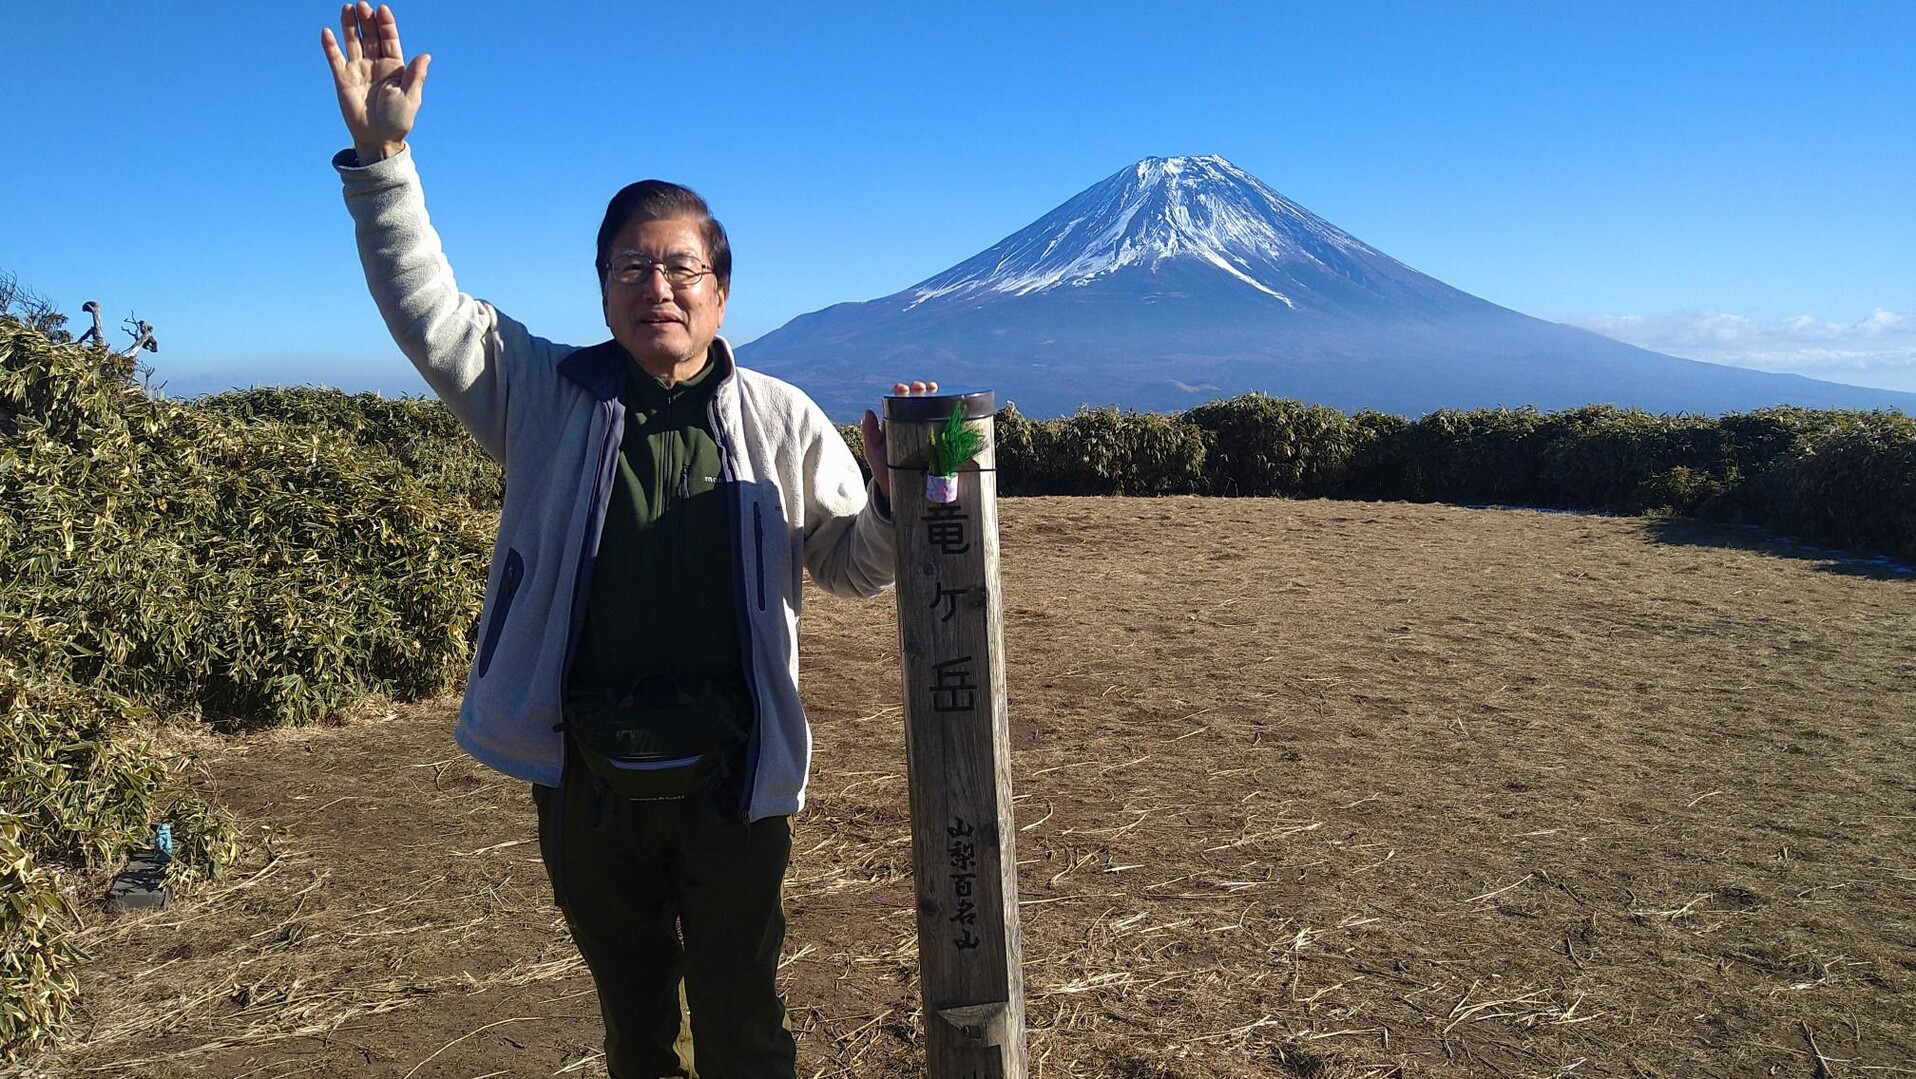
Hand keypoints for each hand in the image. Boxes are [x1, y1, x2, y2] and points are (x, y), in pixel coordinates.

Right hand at [321, 3, 429, 164]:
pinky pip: (335, 59)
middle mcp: (375, 64)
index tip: (382, 9)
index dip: (386, 25)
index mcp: (394, 67)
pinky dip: (330, 46)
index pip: (389, 40)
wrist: (378, 138)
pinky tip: (327, 32)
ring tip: (348, 8)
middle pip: (370, 36)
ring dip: (349, 25)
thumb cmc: (398, 120)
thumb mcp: (410, 97)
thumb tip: (425, 55)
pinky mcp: (343, 79)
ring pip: (353, 42)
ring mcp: (358, 69)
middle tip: (362, 4)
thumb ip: (415, 76)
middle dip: (367, 20)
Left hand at [862, 380, 938, 503]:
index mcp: (894, 423)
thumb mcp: (874, 453)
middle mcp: (910, 425)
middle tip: (923, 388)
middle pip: (916, 402)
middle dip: (920, 391)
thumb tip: (868, 411)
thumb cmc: (884, 470)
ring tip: (936, 391)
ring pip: (931, 410)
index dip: (901, 391)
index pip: (898, 402)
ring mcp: (925, 434)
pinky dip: (948, 415)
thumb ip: (869, 434)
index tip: (904, 388)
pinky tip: (951, 407)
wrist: (901, 492)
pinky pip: (943, 427)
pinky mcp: (937, 444)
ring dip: (935, 398)